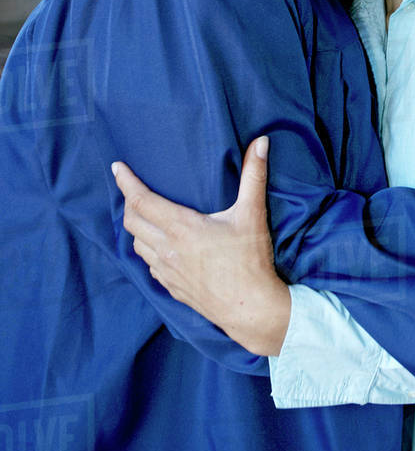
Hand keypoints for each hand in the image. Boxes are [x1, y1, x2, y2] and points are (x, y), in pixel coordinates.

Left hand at [111, 136, 290, 354]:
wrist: (250, 308)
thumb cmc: (250, 261)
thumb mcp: (252, 214)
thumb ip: (253, 176)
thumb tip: (260, 142)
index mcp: (182, 228)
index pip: (141, 200)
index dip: (126, 182)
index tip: (117, 168)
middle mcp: (167, 249)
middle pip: (132, 221)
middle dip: (128, 203)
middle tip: (133, 189)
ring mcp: (167, 271)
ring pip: (137, 244)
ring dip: (137, 227)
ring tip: (144, 215)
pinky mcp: (172, 288)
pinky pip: (149, 265)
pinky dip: (147, 250)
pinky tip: (159, 246)